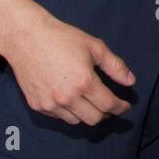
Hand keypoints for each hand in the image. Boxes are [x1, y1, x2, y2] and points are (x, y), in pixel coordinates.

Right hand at [1, 12, 135, 125]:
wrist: (27, 38)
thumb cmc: (63, 38)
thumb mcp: (95, 47)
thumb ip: (115, 66)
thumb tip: (131, 81)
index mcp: (84, 83)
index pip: (108, 105)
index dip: (121, 107)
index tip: (125, 106)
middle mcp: (67, 98)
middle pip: (94, 119)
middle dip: (106, 114)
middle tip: (110, 106)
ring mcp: (50, 104)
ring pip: (76, 121)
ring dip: (87, 115)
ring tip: (92, 104)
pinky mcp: (37, 105)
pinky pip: (59, 117)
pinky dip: (69, 112)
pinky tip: (73, 101)